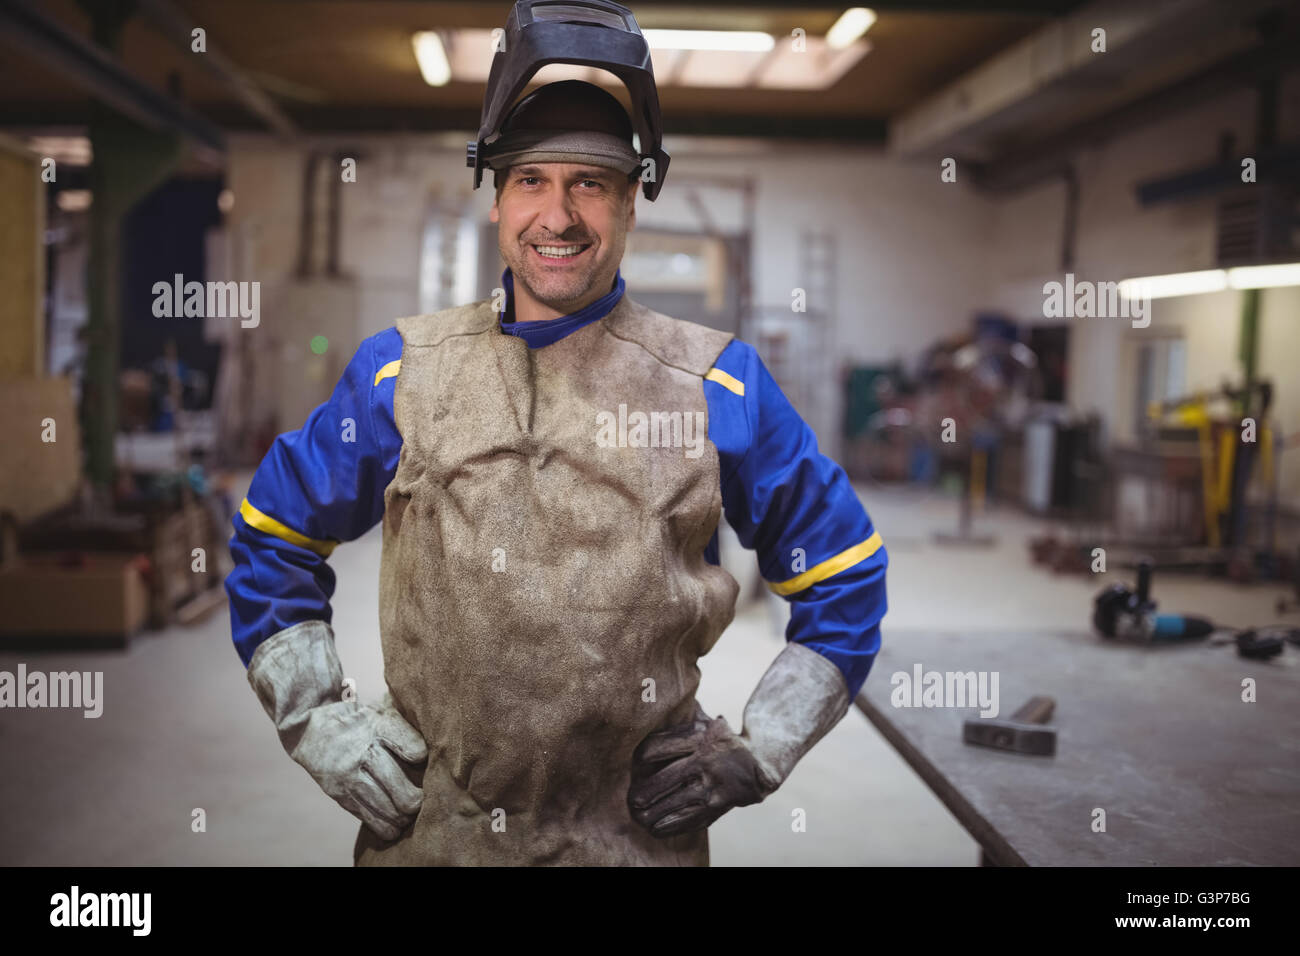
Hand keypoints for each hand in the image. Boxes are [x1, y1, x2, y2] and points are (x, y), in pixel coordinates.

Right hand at [289, 695, 427, 840]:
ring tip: (410, 815)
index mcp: (377, 725)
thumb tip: (434, 754)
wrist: (311, 727)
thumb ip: (405, 729)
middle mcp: (362, 751)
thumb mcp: (380, 711)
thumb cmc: (358, 720)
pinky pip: (366, 816)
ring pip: (384, 806)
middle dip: (416, 799)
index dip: (423, 758)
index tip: (423, 761)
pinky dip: (384, 826)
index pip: (413, 748)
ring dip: (402, 816)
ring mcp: (348, 775)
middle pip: (399, 785)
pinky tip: (395, 828)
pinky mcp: (339, 793)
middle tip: (424, 800)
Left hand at [627, 702, 775, 837]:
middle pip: (665, 780)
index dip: (641, 758)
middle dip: (643, 793)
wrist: (760, 763)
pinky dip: (670, 827)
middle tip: (631, 800)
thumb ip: (684, 716)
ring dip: (653, 815)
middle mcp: (706, 763)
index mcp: (699, 738)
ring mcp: (713, 788)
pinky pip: (689, 821)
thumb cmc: (723, 740)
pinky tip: (655, 829)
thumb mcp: (706, 723)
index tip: (633, 764)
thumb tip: (653, 695)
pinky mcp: (717, 808)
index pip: (660, 748)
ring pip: (675, 805)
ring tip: (638, 817)